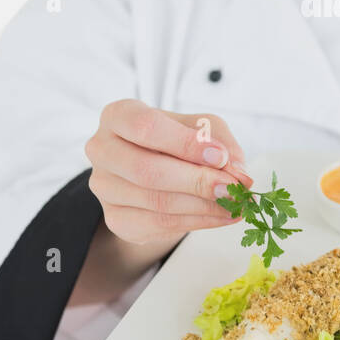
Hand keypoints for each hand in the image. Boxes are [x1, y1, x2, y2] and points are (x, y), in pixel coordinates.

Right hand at [85, 98, 253, 249]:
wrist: (155, 170)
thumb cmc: (175, 140)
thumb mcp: (200, 126)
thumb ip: (219, 140)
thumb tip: (236, 171)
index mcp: (118, 115)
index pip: (146, 127)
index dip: (185, 144)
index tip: (221, 156)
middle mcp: (102, 150)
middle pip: (147, 170)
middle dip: (197, 181)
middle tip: (233, 188)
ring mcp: (105, 187)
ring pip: (156, 202)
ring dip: (203, 206)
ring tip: (235, 204)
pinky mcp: (115, 219)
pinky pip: (158, 224)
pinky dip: (197, 221)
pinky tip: (221, 216)